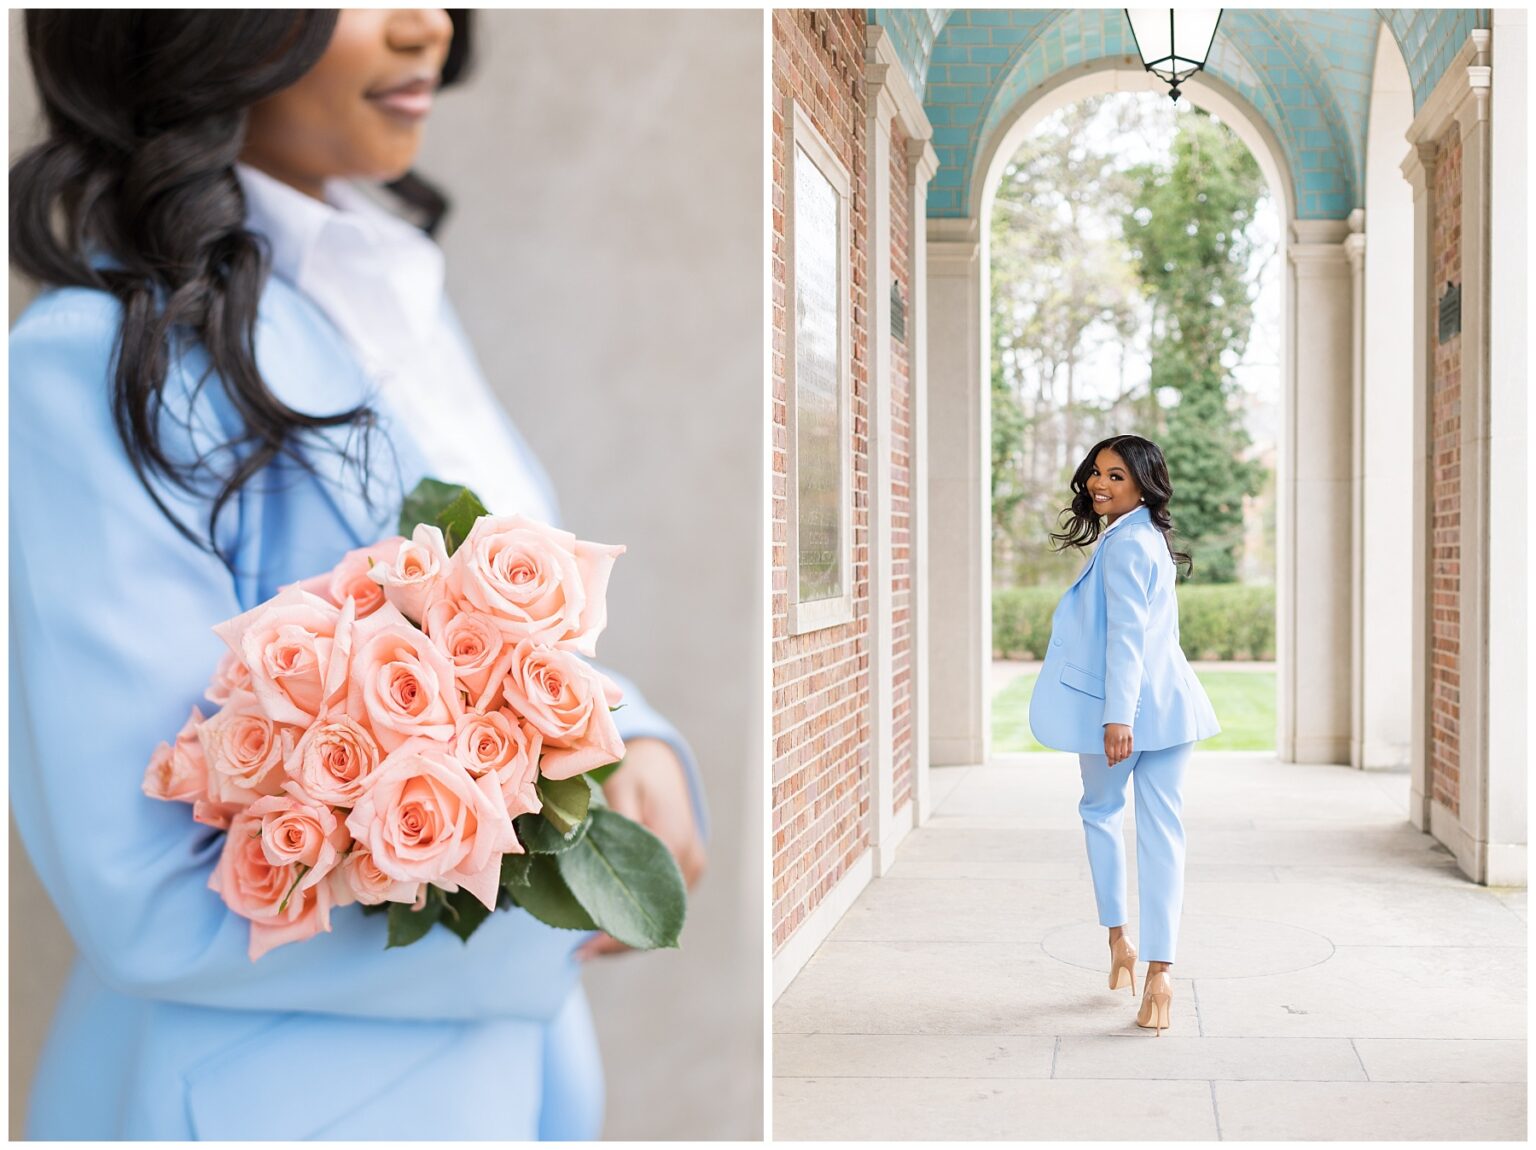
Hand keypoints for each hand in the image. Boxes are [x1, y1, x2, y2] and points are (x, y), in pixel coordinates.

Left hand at [574, 737, 706, 960]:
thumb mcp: (619, 785)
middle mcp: (689, 861)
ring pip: (664, 917)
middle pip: (660, 919)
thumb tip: (586, 855)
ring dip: (628, 934)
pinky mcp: (686, 869)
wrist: (662, 759)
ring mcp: (691, 867)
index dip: (615, 931)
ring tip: (588, 949)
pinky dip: (638, 918)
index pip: (646, 903)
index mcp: (673, 842)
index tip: (582, 948)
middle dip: (619, 941)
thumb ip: (610, 822)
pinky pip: (663, 904)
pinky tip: (607, 928)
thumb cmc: (635, 768)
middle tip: (579, 954)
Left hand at [1103, 723, 1132, 766]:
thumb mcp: (1106, 738)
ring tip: (1120, 759)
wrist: (1118, 718)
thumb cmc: (1110, 730)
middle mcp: (1117, 739)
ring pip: (1124, 754)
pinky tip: (1125, 755)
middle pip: (1117, 755)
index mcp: (1109, 739)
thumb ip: (1107, 749)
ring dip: (1122, 759)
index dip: (1111, 761)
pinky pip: (1130, 750)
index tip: (1110, 765)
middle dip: (1116, 761)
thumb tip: (1109, 761)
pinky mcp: (1130, 737)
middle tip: (1115, 762)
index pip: (1110, 754)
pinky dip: (1128, 755)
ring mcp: (1124, 738)